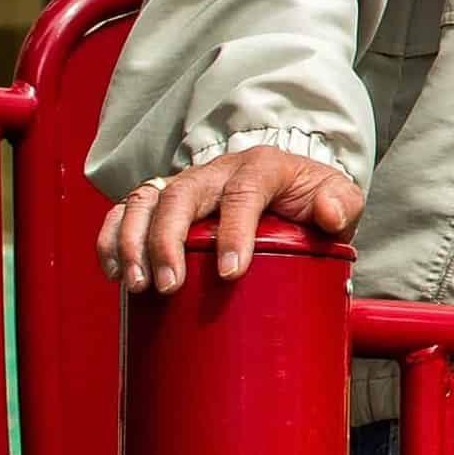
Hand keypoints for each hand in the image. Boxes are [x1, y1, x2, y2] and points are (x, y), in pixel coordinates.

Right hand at [98, 147, 365, 293]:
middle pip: (182, 194)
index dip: (233, 231)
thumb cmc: (312, 198)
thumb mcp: (340, 197)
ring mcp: (185, 183)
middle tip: (169, 287)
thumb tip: (329, 215)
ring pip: (145, 199)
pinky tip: (114, 272)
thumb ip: (342, 204)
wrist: (288, 188)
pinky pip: (125, 210)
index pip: (242, 193)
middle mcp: (216, 170)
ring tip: (138, 286)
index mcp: (261, 167)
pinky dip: (112, 237)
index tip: (229, 274)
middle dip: (169, 240)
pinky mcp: (163, 200)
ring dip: (133, 241)